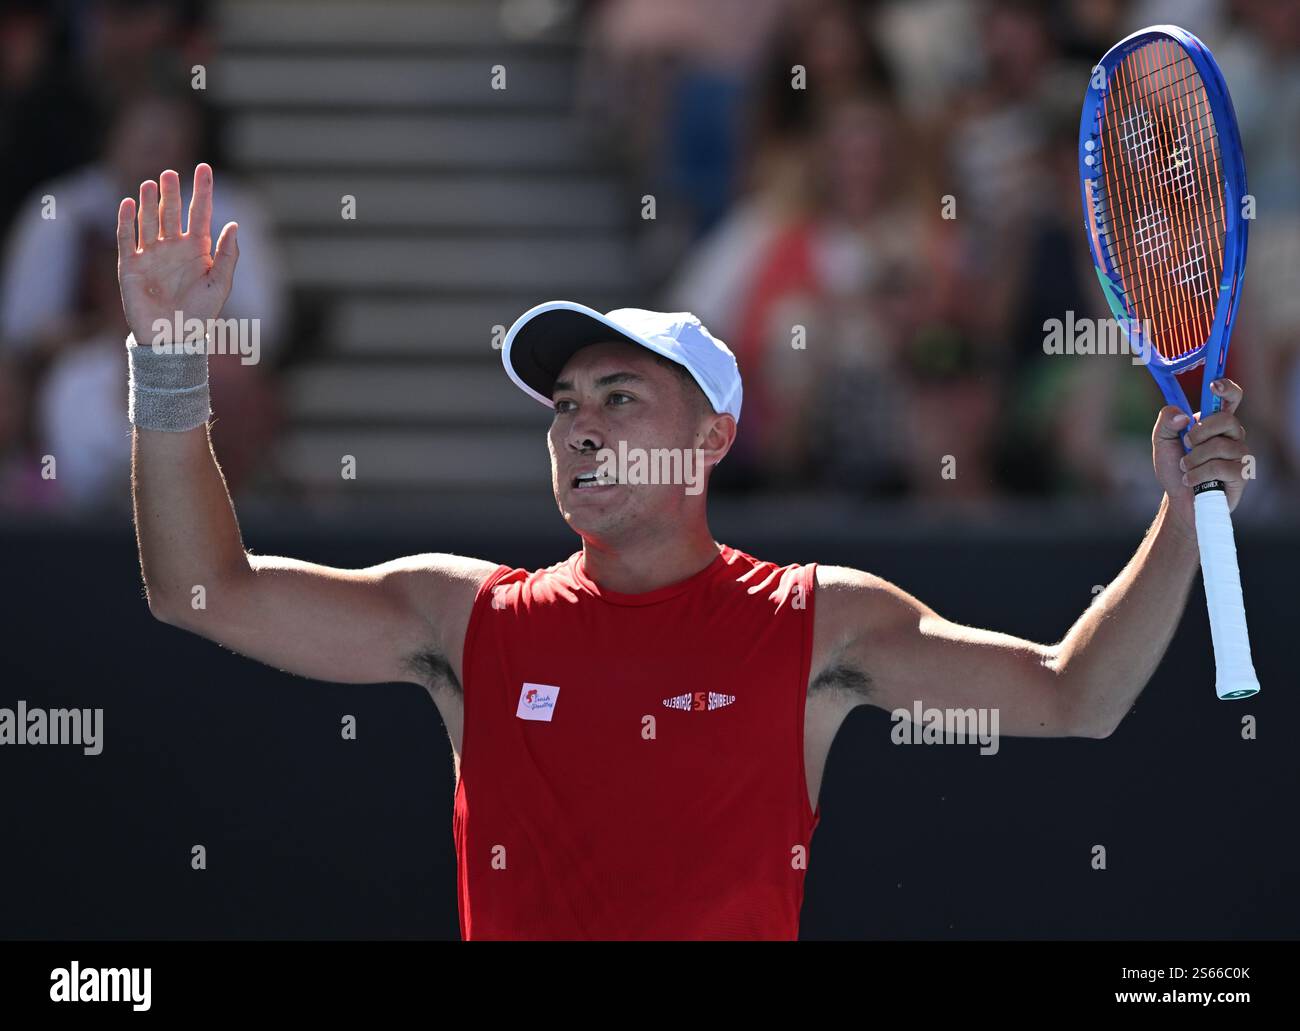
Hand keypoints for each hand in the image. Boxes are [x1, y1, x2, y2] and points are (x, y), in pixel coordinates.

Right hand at [117, 163, 238, 344]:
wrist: (174, 339)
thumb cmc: (200, 314)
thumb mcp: (220, 284)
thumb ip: (227, 255)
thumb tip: (234, 225)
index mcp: (197, 249)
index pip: (200, 213)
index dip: (202, 191)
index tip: (205, 168)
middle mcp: (173, 247)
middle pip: (172, 213)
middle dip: (171, 193)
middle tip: (170, 173)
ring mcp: (151, 254)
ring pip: (149, 221)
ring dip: (149, 202)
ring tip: (151, 183)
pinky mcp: (131, 266)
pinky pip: (127, 239)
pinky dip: (126, 222)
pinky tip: (128, 204)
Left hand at [1152, 379, 1250, 539]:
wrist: (1180, 500)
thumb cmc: (1175, 468)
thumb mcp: (1161, 442)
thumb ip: (1165, 422)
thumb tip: (1182, 416)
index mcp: (1215, 422)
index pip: (1230, 398)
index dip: (1226, 388)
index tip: (1213, 385)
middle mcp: (1232, 435)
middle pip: (1225, 419)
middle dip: (1198, 433)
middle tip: (1186, 445)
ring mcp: (1239, 453)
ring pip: (1219, 446)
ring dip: (1193, 460)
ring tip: (1186, 469)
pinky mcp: (1241, 473)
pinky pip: (1220, 467)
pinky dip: (1198, 475)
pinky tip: (1192, 481)